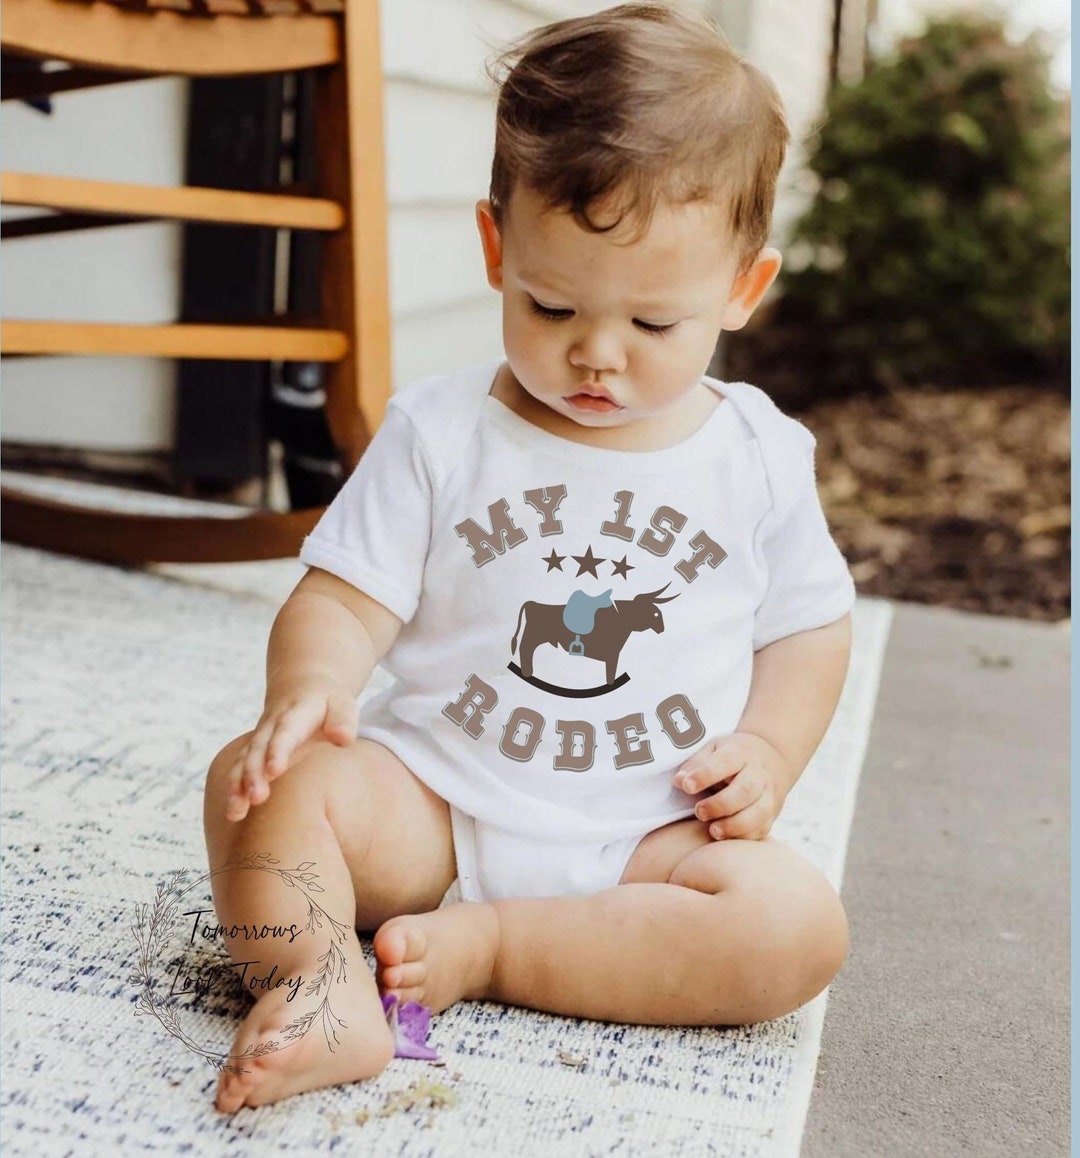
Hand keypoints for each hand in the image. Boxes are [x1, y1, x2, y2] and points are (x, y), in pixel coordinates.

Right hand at [224, 679, 357, 822]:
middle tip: (256, 797)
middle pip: (259, 748)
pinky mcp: (255, 751)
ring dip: (239, 785)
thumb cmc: (328, 702)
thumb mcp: (342, 703)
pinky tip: (234, 813)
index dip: (278, 750)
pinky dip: (235, 789)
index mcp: (296, 713)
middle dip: (254, 773)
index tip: (275, 770)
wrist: (302, 687)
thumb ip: (343, 719)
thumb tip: (344, 738)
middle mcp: (272, 726)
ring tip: (236, 811)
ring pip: (244, 760)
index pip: (285, 731)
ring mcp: (261, 738)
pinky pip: (240, 768)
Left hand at [673, 732, 795, 840]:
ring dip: (734, 825)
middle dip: (720, 805)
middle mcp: (758, 773)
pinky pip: (763, 828)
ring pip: (759, 812)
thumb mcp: (714, 748)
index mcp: (740, 752)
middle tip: (699, 812)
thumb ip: (695, 764)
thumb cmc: (733, 755)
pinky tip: (727, 836)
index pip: (725, 761)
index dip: (704, 775)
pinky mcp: (774, 812)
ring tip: (713, 831)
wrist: (774, 757)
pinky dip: (745, 835)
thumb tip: (678, 781)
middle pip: (745, 790)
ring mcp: (769, 793)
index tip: (687, 786)